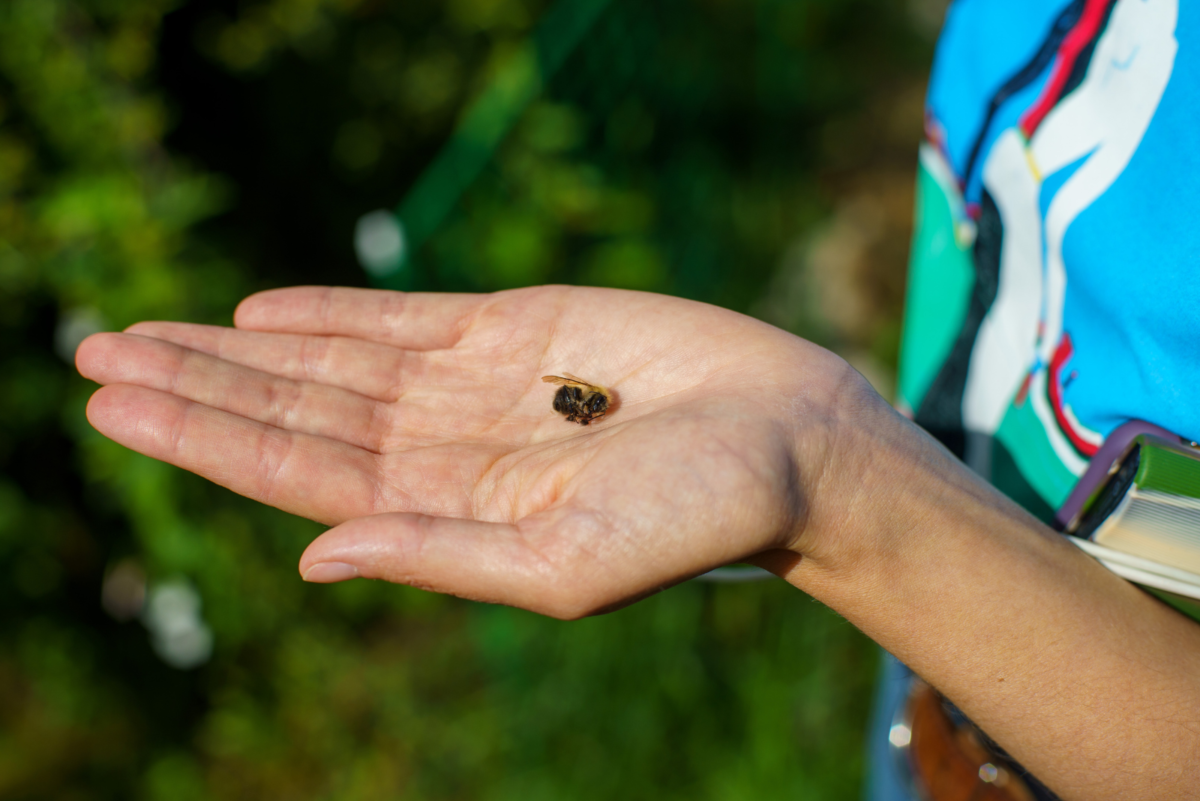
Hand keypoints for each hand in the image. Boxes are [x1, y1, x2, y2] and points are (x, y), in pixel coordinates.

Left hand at [77, 286, 867, 616]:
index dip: (206, 440)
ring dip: (238, 349)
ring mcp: (476, 384)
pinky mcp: (517, 326)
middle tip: (90, 353)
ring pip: (332, 362)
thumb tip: (312, 556)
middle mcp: (446, 449)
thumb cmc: (697, 516)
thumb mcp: (565, 565)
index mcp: (449, 512)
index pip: (298, 474)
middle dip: (195, 387)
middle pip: (295, 413)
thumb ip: (441, 557)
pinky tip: (261, 312)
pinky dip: (331, 312)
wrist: (790, 440)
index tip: (114, 406)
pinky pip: (402, 317)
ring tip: (145, 331)